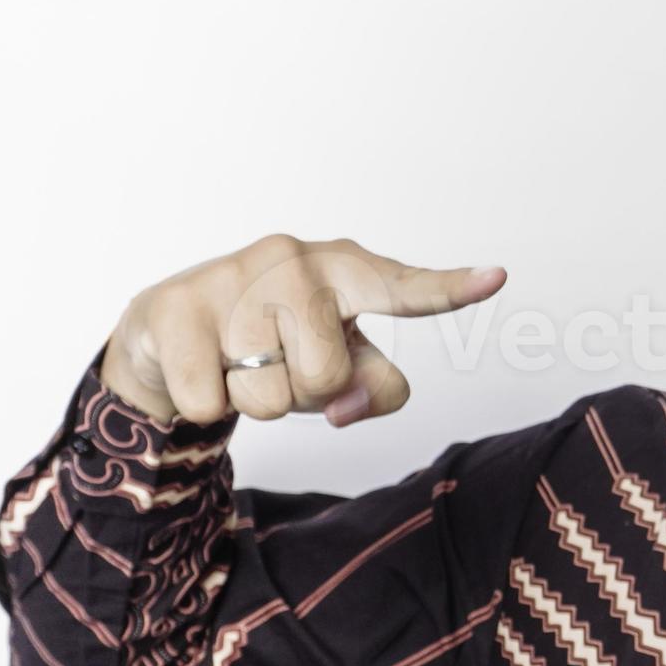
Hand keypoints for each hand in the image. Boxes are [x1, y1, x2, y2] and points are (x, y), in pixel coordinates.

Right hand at [99, 235, 506, 429]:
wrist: (169, 334)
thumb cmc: (273, 344)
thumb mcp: (337, 367)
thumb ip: (371, 390)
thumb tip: (345, 406)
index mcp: (344, 271)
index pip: (402, 287)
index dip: (448, 288)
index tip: (496, 277)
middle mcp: (292, 259)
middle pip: (325, 378)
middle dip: (300, 393)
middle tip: (277, 364)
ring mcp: (231, 276)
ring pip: (266, 397)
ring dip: (251, 400)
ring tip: (237, 362)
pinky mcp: (174, 307)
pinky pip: (209, 403)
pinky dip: (205, 405)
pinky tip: (198, 366)